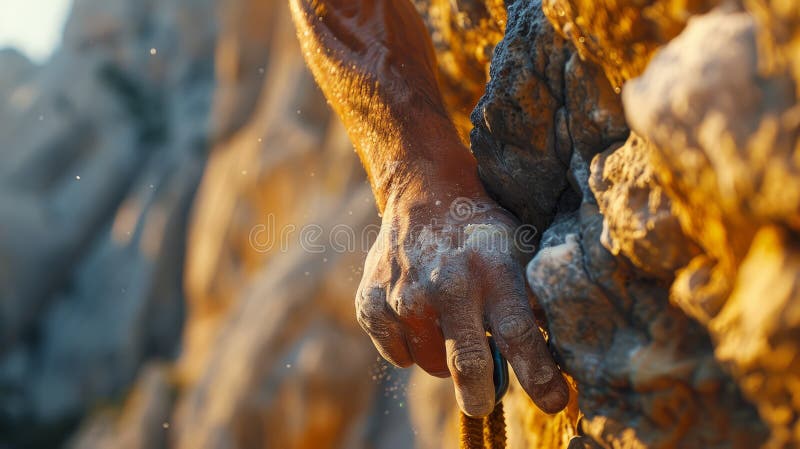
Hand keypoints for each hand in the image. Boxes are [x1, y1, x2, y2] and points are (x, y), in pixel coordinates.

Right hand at [356, 175, 569, 416]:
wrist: (424, 191)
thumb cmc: (482, 228)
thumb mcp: (520, 250)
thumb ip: (534, 299)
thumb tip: (557, 353)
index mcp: (492, 271)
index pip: (518, 336)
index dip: (539, 377)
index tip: (554, 401)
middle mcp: (447, 285)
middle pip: (468, 366)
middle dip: (481, 397)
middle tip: (484, 399)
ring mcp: (405, 296)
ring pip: (432, 365)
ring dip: (445, 359)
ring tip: (450, 327)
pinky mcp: (372, 304)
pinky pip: (399, 355)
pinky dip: (414, 347)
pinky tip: (421, 317)